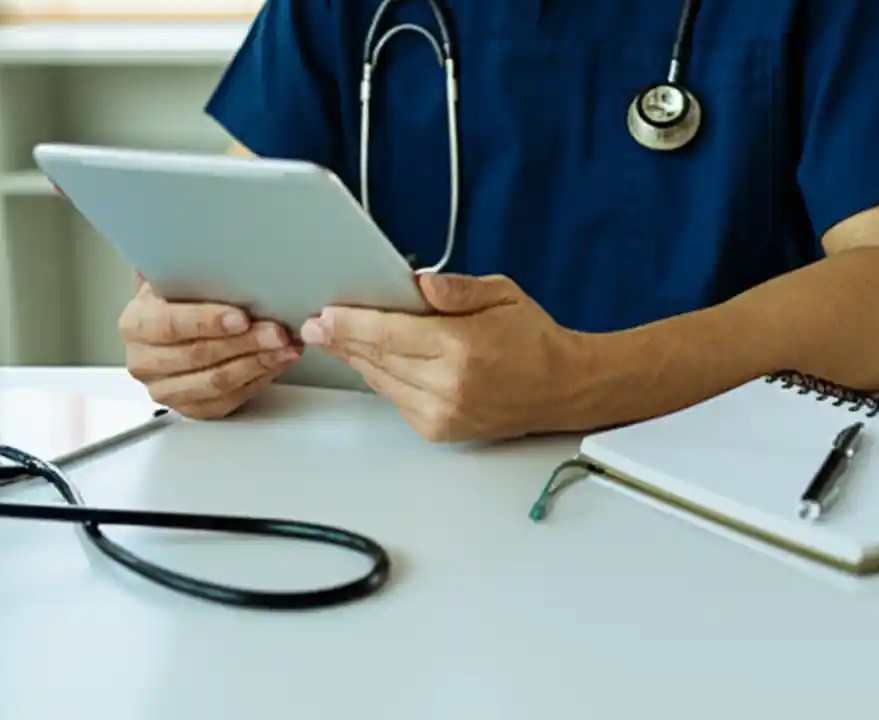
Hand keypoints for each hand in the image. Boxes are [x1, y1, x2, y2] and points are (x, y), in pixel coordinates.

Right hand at [119, 280, 300, 418]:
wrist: (182, 326)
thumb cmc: (183, 299)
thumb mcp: (178, 274)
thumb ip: (185, 263)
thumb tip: (206, 238)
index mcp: (136, 324)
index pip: (170, 325)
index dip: (207, 322)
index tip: (241, 317)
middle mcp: (144, 361)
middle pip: (198, 355)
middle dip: (244, 343)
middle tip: (277, 331)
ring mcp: (166, 389)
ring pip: (216, 382)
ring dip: (257, 363)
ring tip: (285, 347)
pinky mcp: (191, 408)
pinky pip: (228, 400)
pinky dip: (258, 380)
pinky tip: (277, 362)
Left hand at [300, 274, 588, 441]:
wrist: (561, 388)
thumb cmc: (533, 339)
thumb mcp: (502, 294)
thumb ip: (457, 289)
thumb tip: (418, 283)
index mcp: (462, 348)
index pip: (390, 334)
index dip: (351, 324)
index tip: (325, 317)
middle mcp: (449, 386)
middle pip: (378, 359)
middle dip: (343, 341)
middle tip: (316, 326)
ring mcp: (443, 412)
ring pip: (382, 382)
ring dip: (356, 360)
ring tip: (336, 340)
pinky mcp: (440, 429)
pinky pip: (396, 399)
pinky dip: (381, 379)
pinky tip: (372, 361)